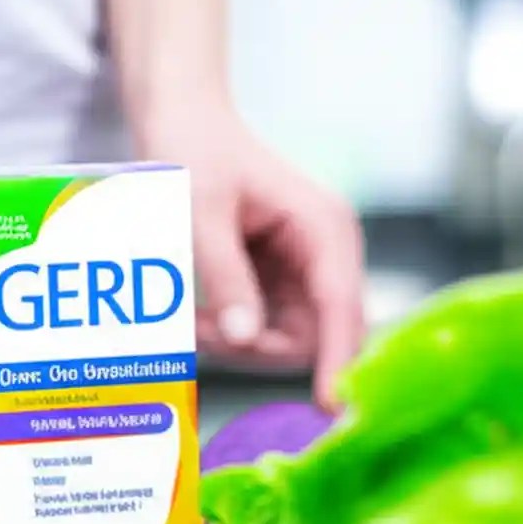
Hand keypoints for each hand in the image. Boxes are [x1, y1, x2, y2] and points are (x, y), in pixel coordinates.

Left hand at [143, 104, 365, 410]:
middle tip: (200, 331)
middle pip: (316, 334)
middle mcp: (325, 251)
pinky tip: (198, 312)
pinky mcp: (278, 280)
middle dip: (260, 346)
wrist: (181, 118)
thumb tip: (247, 338)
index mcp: (324, 227)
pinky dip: (231, 330)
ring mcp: (303, 268)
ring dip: (239, 342)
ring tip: (191, 316)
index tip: (330, 405)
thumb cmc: (193, 151)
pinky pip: (264, 326)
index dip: (338, 358)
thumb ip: (225, 275)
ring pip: (287, 338)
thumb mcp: (200, 213)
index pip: (341, 305)